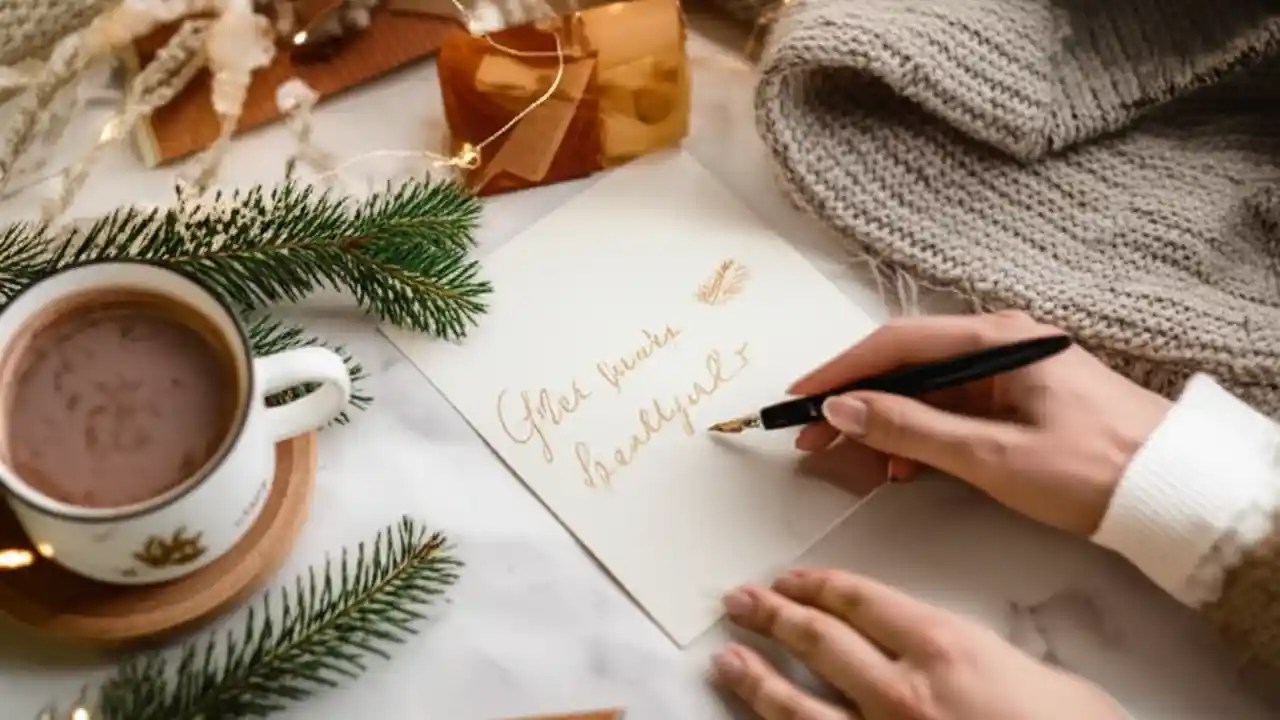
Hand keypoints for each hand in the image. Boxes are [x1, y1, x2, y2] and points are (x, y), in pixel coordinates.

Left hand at [713, 569, 1125, 719]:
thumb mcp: (1040, 674)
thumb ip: (983, 654)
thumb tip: (954, 652)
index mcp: (943, 648)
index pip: (860, 601)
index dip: (817, 585)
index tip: (791, 578)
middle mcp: (902, 692)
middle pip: (819, 641)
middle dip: (772, 617)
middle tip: (741, 601)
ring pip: (799, 707)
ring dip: (757, 679)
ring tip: (726, 660)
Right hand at [792, 311, 1171, 534]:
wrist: (1171, 490)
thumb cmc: (1094, 468)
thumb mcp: (992, 455)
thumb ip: (911, 429)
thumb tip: (843, 411)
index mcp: (997, 339)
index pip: (895, 345)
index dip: (840, 372)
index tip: (798, 400)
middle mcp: (1000, 343)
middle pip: (905, 366)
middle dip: (853, 404)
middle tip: (809, 441)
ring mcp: (1009, 372)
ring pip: (924, 392)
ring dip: (883, 426)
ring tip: (849, 464)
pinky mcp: (1018, 400)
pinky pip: (951, 410)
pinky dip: (919, 437)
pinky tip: (901, 466)